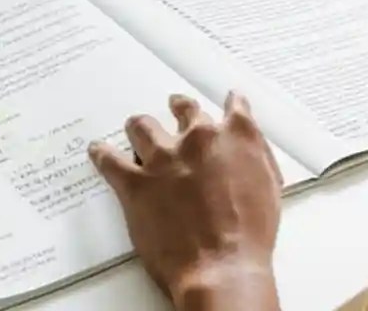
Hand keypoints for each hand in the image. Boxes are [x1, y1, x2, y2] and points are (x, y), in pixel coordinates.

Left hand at [89, 92, 283, 310]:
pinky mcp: (135, 182)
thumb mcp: (270, 190)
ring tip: (136, 129)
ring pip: (142, 126)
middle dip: (180, 109)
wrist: (222, 266)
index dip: (231, 103)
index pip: (234, 109)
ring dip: (141, 128)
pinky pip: (109, 159)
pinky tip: (98, 151)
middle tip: (176, 108)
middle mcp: (198, 139)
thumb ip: (256, 159)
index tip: (229, 100)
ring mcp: (163, 158)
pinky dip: (102, 154)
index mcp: (235, 139)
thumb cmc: (250, 236)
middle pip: (184, 110)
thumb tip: (247, 146)